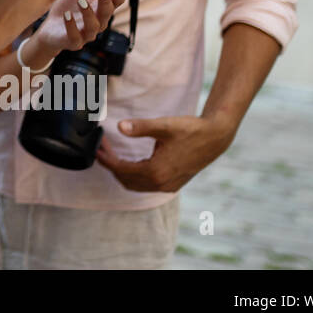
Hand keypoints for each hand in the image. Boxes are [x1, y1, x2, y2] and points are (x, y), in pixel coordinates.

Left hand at [34, 0, 124, 56]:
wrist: (50, 27)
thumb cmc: (68, 5)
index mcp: (100, 8)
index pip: (115, 2)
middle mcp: (97, 21)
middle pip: (106, 13)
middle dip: (106, 3)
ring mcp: (85, 33)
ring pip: (93, 26)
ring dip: (88, 13)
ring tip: (81, 0)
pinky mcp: (72, 42)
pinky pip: (75, 36)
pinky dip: (71, 26)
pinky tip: (67, 15)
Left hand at [95, 114, 235, 192]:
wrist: (215, 138)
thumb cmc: (191, 130)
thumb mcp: (164, 126)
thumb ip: (140, 127)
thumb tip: (120, 127)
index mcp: (156, 172)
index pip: (121, 169)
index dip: (106, 158)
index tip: (97, 147)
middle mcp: (161, 184)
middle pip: (125, 179)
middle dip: (110, 164)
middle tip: (101, 148)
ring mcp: (167, 186)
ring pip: (134, 185)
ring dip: (121, 171)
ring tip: (111, 154)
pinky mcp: (172, 185)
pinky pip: (145, 185)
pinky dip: (133, 176)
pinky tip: (129, 162)